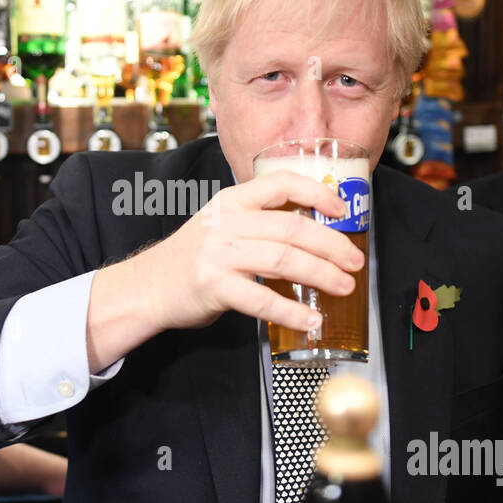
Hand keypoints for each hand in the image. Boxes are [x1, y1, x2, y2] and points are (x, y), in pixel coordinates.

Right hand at [87, 170, 364, 371]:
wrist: (148, 286)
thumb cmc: (193, 258)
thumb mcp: (222, 224)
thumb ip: (259, 222)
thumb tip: (314, 232)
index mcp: (232, 201)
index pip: (280, 183)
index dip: (316, 193)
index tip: (341, 209)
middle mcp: (226, 222)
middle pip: (291, 228)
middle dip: (331, 245)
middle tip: (355, 261)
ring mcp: (219, 253)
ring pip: (283, 259)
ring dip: (321, 274)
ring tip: (343, 286)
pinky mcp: (214, 286)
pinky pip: (262, 299)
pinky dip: (292, 310)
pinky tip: (311, 318)